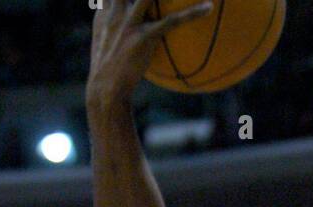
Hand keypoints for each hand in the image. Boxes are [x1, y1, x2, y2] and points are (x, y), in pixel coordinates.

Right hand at [87, 0, 212, 107]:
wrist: (104, 92)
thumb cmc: (109, 74)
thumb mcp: (107, 45)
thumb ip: (117, 27)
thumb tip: (134, 23)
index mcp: (106, 10)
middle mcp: (116, 11)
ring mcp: (129, 23)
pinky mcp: (143, 38)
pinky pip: (171, 22)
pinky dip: (191, 14)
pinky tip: (208, 8)